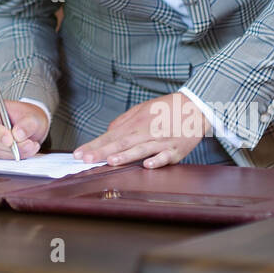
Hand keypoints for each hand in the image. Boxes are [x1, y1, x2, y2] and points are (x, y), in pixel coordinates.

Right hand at [0, 99, 47, 158]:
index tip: (10, 140)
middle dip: (11, 146)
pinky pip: (0, 156)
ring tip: (31, 145)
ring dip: (15, 151)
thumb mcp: (34, 118)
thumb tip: (17, 135)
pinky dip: (14, 155)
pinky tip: (26, 149)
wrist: (31, 126)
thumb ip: (27, 125)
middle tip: (29, 144)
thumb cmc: (29, 117)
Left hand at [72, 92, 209, 168]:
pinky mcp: (176, 150)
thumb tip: (108, 131)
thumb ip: (124, 122)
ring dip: (126, 156)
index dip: (94, 145)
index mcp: (135, 124)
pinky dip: (157, 160)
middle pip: (121, 143)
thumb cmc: (165, 109)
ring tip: (111, 161)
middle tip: (86, 159)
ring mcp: (161, 142)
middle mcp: (145, 133)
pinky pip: (165, 156)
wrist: (195, 106)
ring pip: (141, 149)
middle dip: (102, 152)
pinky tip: (147, 166)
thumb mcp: (141, 110)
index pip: (110, 137)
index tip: (79, 154)